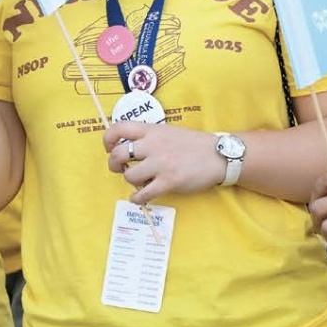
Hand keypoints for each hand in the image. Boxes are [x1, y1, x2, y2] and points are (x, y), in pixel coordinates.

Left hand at [103, 121, 223, 203]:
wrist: (218, 156)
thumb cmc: (194, 144)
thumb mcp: (169, 132)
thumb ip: (150, 137)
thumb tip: (129, 148)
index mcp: (152, 130)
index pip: (119, 128)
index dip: (108, 139)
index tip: (110, 148)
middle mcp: (153, 145)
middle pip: (118, 155)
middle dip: (114, 165)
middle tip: (120, 169)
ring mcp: (160, 164)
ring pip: (129, 176)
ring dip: (130, 181)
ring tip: (138, 182)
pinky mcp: (168, 182)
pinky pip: (143, 194)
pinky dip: (137, 198)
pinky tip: (140, 197)